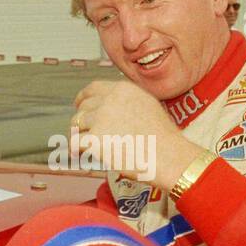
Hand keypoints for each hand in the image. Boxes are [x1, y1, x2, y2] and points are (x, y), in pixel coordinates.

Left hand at [71, 80, 203, 187]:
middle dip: (81, 120)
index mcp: (123, 89)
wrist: (169, 157)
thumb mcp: (149, 106)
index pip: (93, 88)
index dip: (83, 98)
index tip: (78, 105)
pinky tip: (82, 155)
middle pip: (83, 107)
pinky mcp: (95, 139)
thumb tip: (109, 107)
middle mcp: (110, 100)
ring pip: (77, 124)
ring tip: (86, 147)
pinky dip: (77, 150)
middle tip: (83, 132)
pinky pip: (76, 142)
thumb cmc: (164, 138)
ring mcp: (101, 118)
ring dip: (81, 135)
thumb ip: (128, 102)